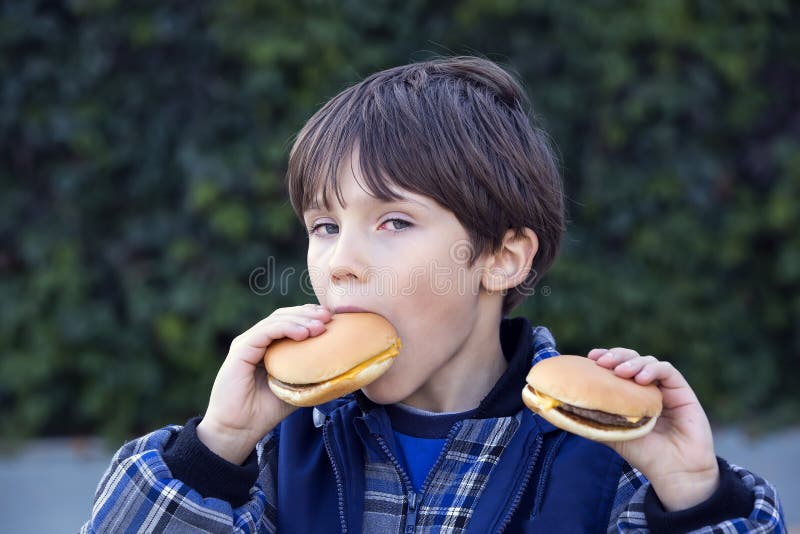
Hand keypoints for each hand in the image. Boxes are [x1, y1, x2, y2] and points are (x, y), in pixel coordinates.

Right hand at [197, 304, 331, 463]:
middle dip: (308, 313)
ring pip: (276, 320)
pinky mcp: (240, 350)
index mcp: (267, 347)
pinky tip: (303, 334)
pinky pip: (265, 332)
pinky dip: (286, 329)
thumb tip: (339, 369)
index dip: (309, 316)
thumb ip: (309, 375)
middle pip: (283, 315)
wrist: (238, 429)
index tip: (332, 319)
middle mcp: (256, 341)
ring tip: (320, 326)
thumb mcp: (295, 389)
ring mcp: (247, 343)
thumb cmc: (264, 412)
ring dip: (301, 320)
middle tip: (329, 316)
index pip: (289, 321)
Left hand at [587, 347, 719, 510]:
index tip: (590, 357)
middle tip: (603, 361)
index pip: (616, 366)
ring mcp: (665, 388)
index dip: (605, 357)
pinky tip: (642, 379)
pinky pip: (667, 370)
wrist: (675, 471)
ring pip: (648, 361)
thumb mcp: (612, 434)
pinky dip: (653, 370)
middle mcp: (647, 387)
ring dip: (632, 362)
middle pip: (631, 358)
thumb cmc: (644, 454)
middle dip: (616, 355)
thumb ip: (592, 419)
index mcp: (630, 393)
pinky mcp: (682, 391)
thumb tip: (560, 409)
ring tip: (621, 372)